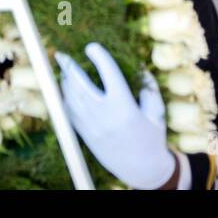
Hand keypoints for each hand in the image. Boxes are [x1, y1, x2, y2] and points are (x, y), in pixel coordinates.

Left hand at [54, 42, 178, 189]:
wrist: (143, 170)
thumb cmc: (152, 138)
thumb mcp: (156, 111)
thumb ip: (149, 88)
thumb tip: (140, 66)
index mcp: (125, 106)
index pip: (108, 73)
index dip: (99, 57)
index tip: (91, 47)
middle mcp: (105, 115)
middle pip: (81, 85)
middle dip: (69, 68)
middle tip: (61, 55)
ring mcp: (92, 127)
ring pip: (72, 99)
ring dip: (65, 83)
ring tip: (63, 71)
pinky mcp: (86, 136)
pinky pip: (70, 114)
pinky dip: (65, 100)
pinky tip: (64, 92)